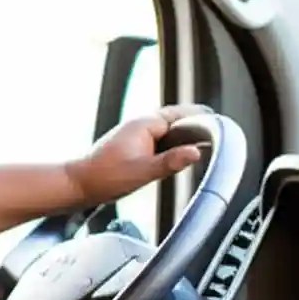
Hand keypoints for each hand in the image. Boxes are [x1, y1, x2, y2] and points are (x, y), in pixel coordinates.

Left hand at [65, 104, 210, 205]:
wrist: (79, 184)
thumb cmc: (105, 178)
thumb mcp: (142, 171)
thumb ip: (170, 162)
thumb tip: (196, 152)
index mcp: (144, 125)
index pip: (180, 114)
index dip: (200, 118)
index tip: (219, 122)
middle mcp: (139, 126)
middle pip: (175, 120)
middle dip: (194, 125)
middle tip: (217, 132)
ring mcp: (135, 136)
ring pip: (167, 130)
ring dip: (183, 134)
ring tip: (205, 141)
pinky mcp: (132, 147)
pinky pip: (159, 140)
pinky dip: (172, 144)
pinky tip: (179, 154)